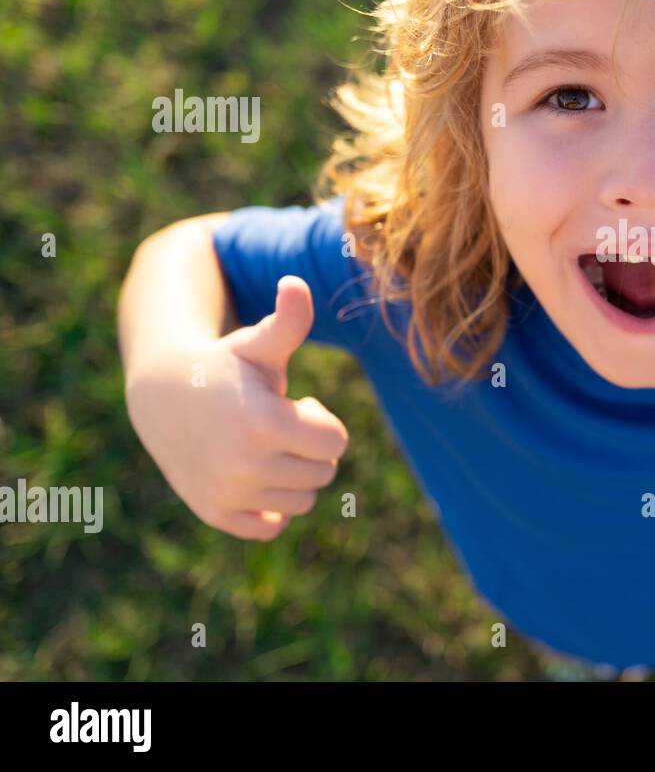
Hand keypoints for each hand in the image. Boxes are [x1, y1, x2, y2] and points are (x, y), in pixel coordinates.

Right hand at [125, 276, 348, 539]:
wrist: (162, 396)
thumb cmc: (224, 364)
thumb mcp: (257, 343)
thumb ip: (287, 321)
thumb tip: (296, 282)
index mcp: (263, 423)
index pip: (335, 442)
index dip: (322, 421)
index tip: (298, 404)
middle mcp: (245, 465)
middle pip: (323, 473)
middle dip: (311, 447)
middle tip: (280, 424)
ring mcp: (229, 494)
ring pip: (303, 502)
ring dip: (295, 476)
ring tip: (266, 446)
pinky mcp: (216, 513)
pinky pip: (271, 527)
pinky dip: (273, 509)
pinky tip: (258, 478)